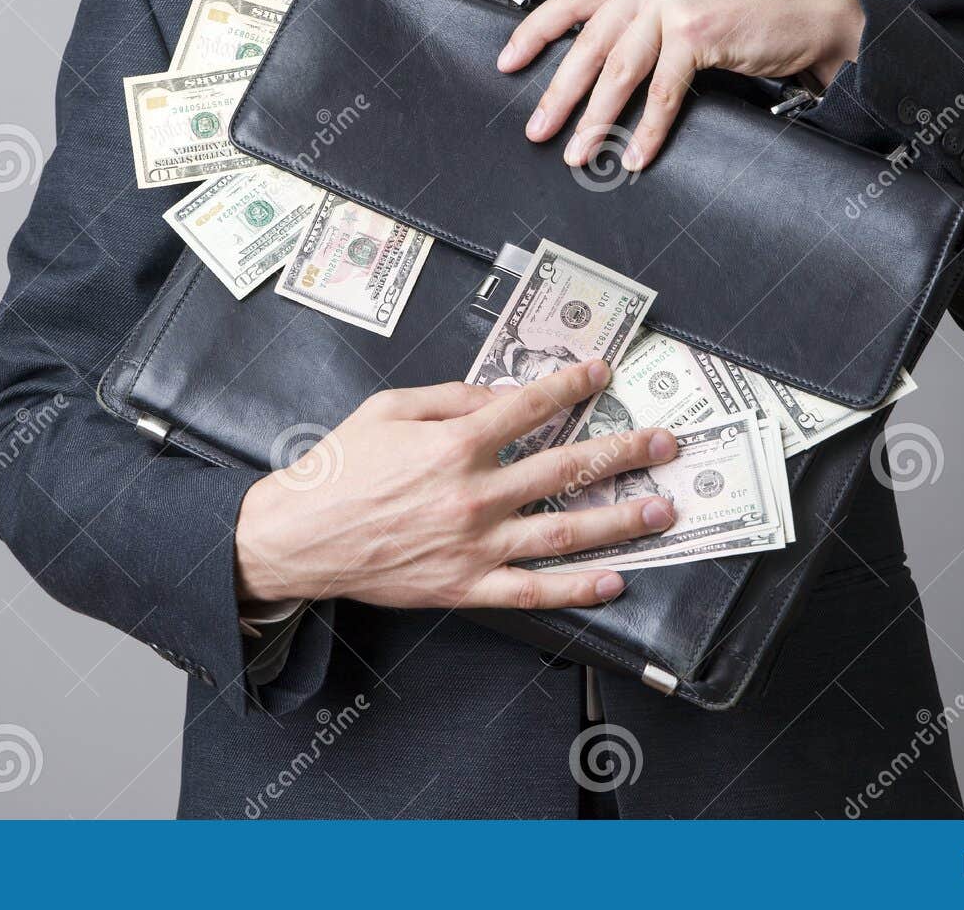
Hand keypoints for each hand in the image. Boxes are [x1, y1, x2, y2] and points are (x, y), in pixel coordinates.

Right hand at [234, 360, 677, 610]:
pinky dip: (577, 588)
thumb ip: (450, 397)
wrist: (298, 537)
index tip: (603, 373)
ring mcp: (473, 545)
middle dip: (624, 452)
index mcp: (453, 444)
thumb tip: (504, 394)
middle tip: (665, 444)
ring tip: (661, 510)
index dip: (573, 386)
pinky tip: (613, 580)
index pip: (530, 407)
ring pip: (563, 531)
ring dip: (620, 521)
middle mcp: (472, 494)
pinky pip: (532, 591)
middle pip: (565, 468)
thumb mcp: (388, 409)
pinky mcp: (465, 586)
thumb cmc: (339, 469)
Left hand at [496, 0, 864, 170]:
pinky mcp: (697, 31)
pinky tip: (635, 153)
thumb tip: (593, 59)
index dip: (536, 32)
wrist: (813, 11)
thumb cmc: (751, 7)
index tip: (509, 61)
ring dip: (596, 119)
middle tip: (539, 128)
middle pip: (590, 43)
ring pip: (619, 71)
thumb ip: (640, 12)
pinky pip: (662, 92)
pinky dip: (646, 129)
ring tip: (579, 152)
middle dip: (559, 93)